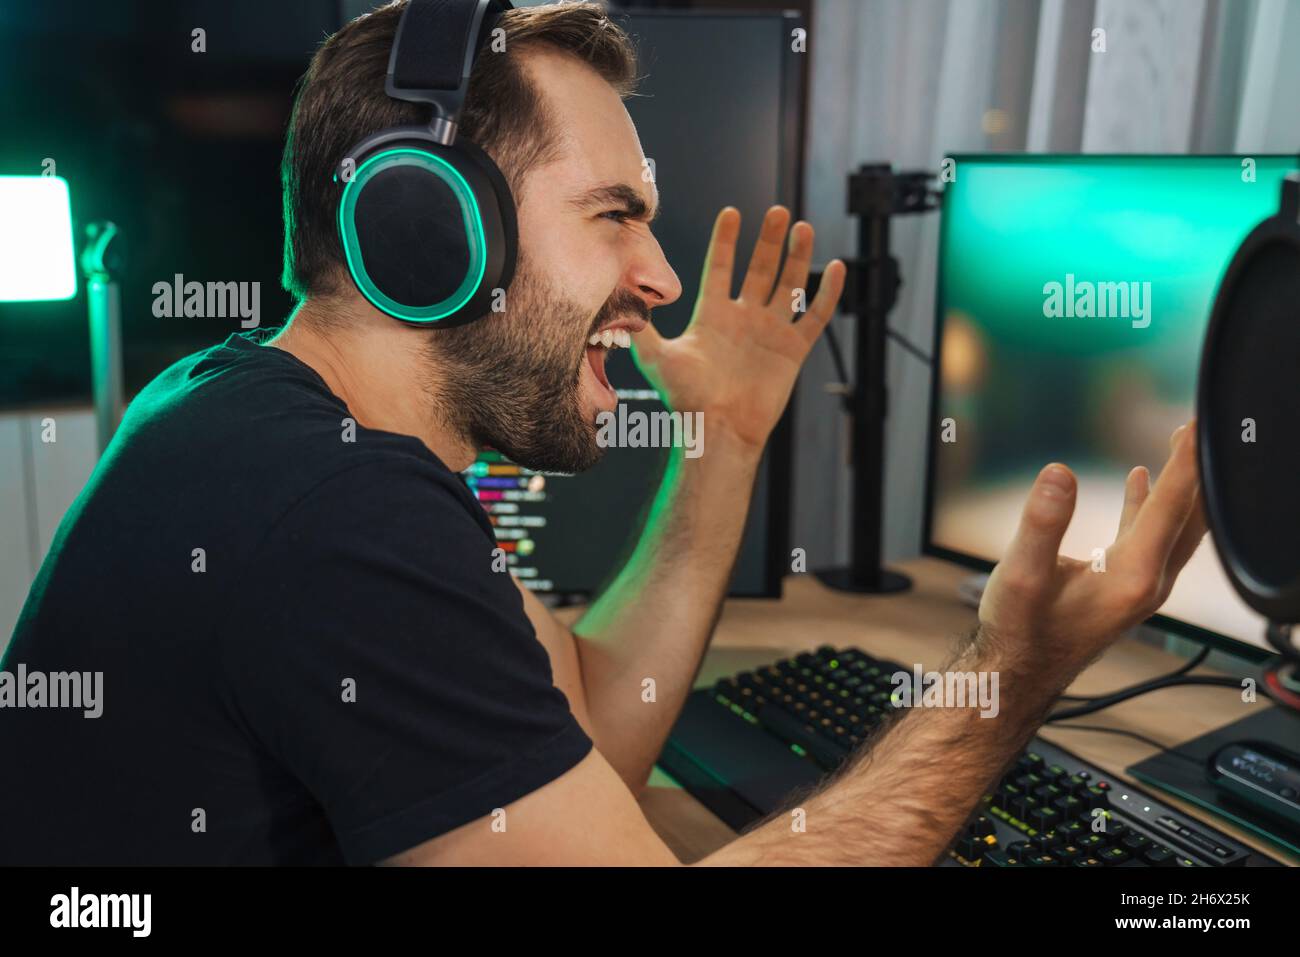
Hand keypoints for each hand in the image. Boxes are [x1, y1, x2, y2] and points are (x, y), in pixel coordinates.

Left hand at [631, 206, 846, 450]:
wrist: (717, 429)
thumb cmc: (687, 398)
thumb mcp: (657, 356)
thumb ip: (644, 326)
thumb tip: (621, 294)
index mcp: (713, 317)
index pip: (720, 268)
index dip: (726, 241)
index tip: (732, 214)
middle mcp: (743, 320)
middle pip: (759, 269)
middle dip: (768, 240)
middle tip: (777, 212)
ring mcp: (770, 333)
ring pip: (789, 285)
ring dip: (797, 256)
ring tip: (802, 227)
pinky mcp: (792, 350)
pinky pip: (815, 315)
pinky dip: (828, 293)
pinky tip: (836, 268)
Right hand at [978, 421, 1206, 675]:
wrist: (1018, 675)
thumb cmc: (1019, 632)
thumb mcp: (1021, 574)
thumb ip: (1042, 522)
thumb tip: (1058, 472)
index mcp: (1133, 575)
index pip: (1171, 505)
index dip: (1185, 461)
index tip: (1196, 424)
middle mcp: (1149, 582)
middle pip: (1189, 516)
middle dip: (1194, 469)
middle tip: (1193, 428)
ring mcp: (1141, 587)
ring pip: (1176, 527)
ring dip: (1180, 485)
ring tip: (1179, 445)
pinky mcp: (1126, 588)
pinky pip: (1153, 536)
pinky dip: (1152, 503)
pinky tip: (1138, 481)